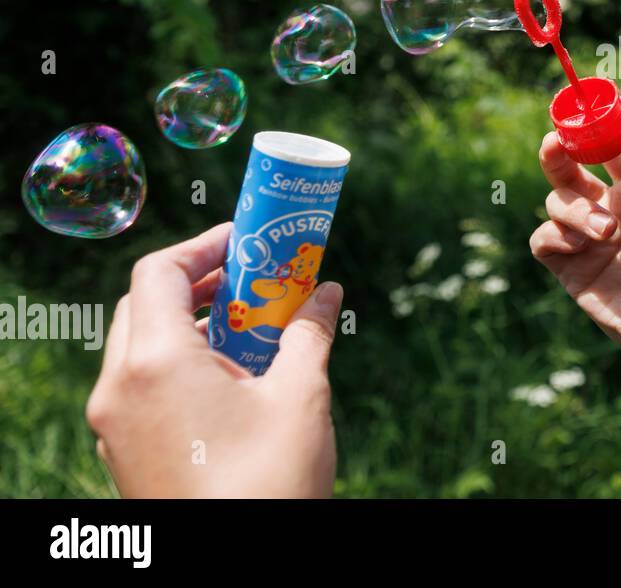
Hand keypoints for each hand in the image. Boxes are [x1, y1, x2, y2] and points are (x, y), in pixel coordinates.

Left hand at [86, 223, 342, 497]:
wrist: (236, 567)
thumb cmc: (268, 482)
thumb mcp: (300, 396)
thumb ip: (310, 332)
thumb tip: (327, 292)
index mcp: (156, 363)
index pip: (159, 273)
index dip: (203, 247)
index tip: (247, 241)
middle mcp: (120, 388)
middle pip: (144, 306)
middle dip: (199, 283)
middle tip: (252, 278)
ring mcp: (117, 425)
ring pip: (140, 348)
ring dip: (191, 324)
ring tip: (251, 328)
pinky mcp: (126, 453)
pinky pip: (142, 387)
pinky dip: (179, 363)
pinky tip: (232, 378)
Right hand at [529, 100, 620, 382]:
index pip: (608, 146)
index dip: (594, 126)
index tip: (585, 108)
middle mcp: (611, 207)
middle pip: (569, 167)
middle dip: (557, 151)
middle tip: (556, 143)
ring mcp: (589, 239)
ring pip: (556, 201)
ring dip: (573, 208)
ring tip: (605, 232)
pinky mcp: (573, 270)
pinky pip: (544, 240)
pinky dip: (555, 234)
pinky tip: (582, 244)